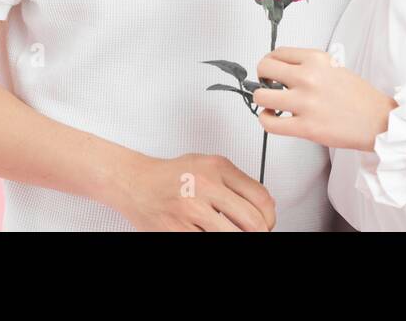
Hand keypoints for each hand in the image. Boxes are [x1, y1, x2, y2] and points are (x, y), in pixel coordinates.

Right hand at [104, 151, 276, 230]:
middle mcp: (205, 186)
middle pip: (252, 221)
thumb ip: (237, 182)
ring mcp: (190, 209)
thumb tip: (266, 206)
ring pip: (232, 235)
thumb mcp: (208, 165)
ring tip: (234, 233)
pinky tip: (212, 233)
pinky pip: (208, 241)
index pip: (260, 197)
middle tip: (258, 234)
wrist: (135, 182)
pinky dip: (215, 239)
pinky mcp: (177, 229)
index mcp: (217, 168)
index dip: (270, 217)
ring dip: (239, 238)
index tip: (268, 223)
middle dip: (260, 233)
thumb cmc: (171, 174)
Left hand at [253, 47, 396, 151]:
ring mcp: (305, 102)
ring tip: (271, 103)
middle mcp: (308, 77)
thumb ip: (311, 65)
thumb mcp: (335, 67)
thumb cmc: (360, 97)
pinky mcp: (305, 127)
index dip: (270, 61)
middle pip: (264, 68)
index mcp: (317, 59)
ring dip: (262, 99)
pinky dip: (265, 120)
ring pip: (261, 95)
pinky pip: (269, 122)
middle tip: (267, 84)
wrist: (378, 121)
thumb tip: (286, 69)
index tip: (271, 69)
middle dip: (262, 76)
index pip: (278, 52)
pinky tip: (272, 118)